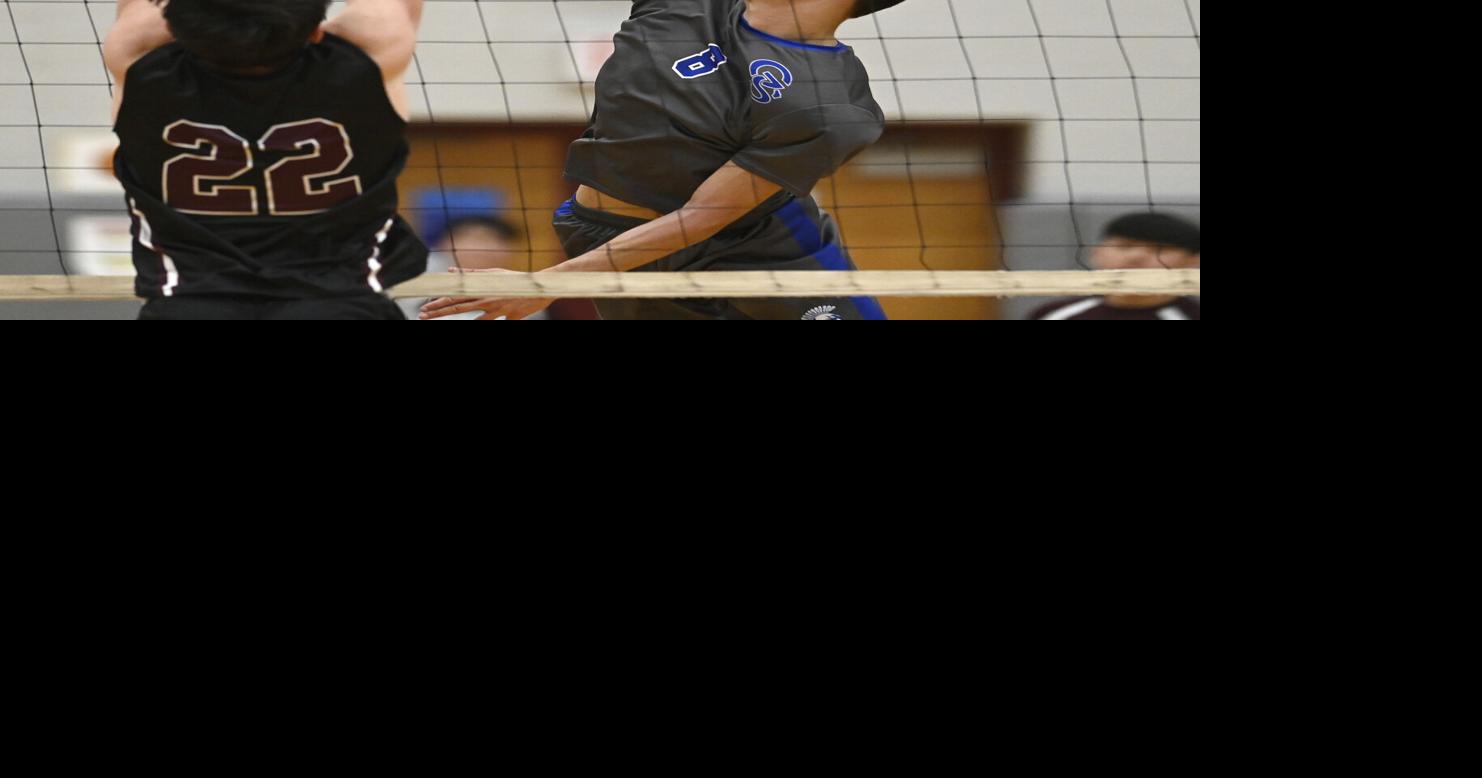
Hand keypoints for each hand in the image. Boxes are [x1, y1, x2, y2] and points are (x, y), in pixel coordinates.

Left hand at [418, 268, 553, 320]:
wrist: (540, 288)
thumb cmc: (516, 280)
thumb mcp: (494, 273)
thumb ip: (473, 275)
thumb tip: (452, 272)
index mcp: (482, 288)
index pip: (455, 295)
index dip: (438, 301)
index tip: (425, 307)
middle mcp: (487, 299)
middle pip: (457, 306)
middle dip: (438, 312)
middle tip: (422, 316)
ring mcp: (497, 309)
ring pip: (471, 319)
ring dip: (453, 318)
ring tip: (436, 321)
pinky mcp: (509, 317)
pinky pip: (493, 324)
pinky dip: (482, 325)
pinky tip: (474, 327)